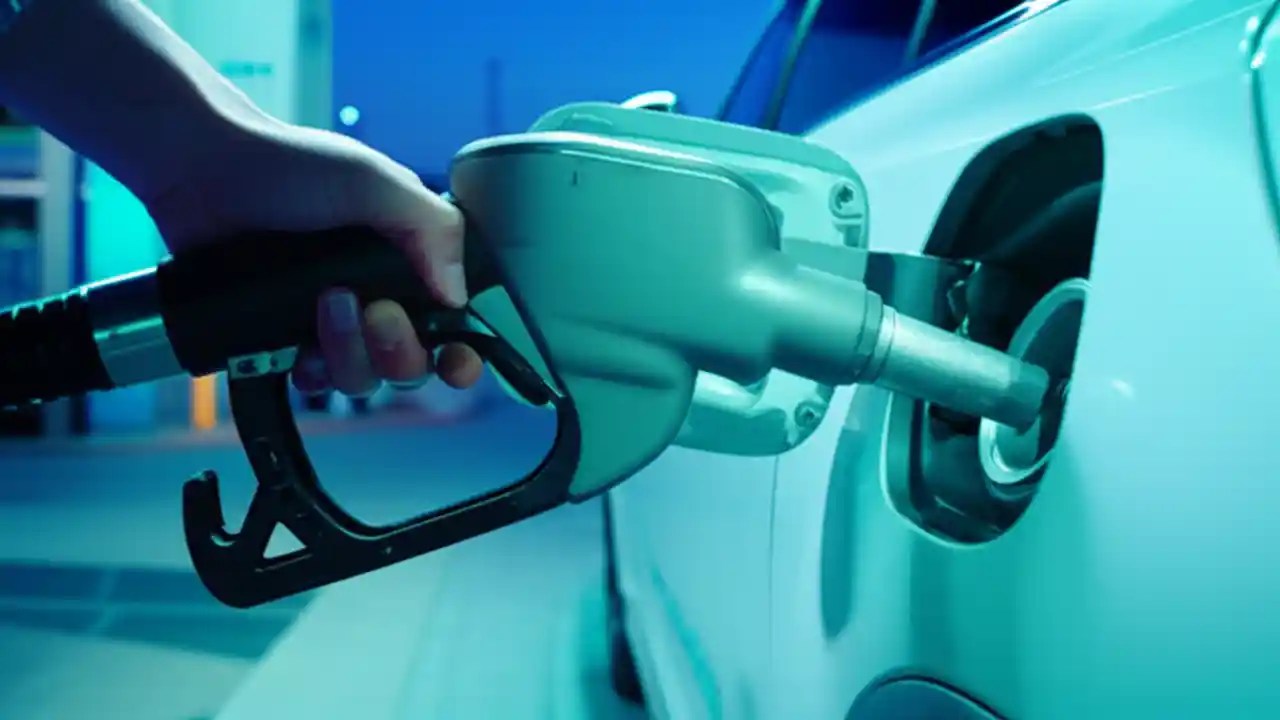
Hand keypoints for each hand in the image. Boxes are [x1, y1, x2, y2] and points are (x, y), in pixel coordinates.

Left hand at [144, 118, 483, 397]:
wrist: (203, 171)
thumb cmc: (291, 165)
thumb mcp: (378, 182)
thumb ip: (436, 230)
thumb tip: (457, 296)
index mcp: (409, 263)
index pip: (454, 325)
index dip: (462, 354)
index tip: (457, 360)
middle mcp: (375, 297)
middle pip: (412, 364)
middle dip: (399, 348)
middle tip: (375, 311)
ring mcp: (329, 322)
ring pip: (363, 378)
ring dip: (350, 352)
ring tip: (325, 303)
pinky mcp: (283, 337)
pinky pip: (312, 380)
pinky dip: (310, 370)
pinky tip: (298, 344)